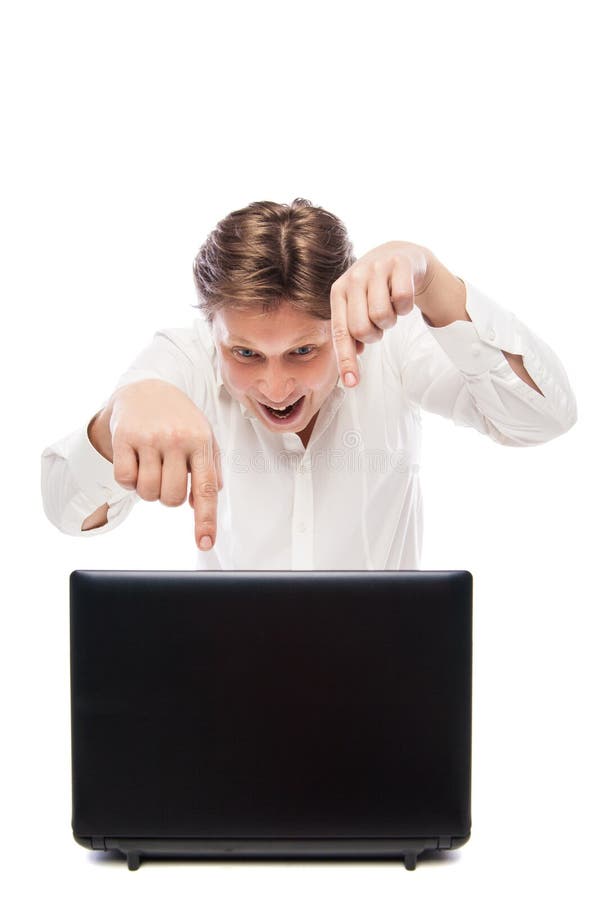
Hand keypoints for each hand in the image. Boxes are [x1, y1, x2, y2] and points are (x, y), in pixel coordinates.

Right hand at [105, 379, 222, 550]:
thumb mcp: (204, 438)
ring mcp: (149, 438)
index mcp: (201, 441)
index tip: (205, 543)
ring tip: (151, 466)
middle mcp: (176, 439)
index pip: (206, 489)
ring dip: (148, 489)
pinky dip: (128, 480)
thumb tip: (199, 504)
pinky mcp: (124, 436)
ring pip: (147, 493)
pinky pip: (124, 480)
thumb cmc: (180, 421)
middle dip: (168, 497)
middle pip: (172, 498)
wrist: (147, 389)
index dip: (205, 520)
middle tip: (167, 476)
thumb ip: (210, 471)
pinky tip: (135, 461)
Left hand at [329, 241, 435, 385]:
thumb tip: (350, 366)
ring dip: (391, 321)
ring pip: (383, 316)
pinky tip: (402, 297)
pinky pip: (403, 301)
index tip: (352, 383)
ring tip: (390, 309)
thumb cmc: (375, 289)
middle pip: (362, 328)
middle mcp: (354, 278)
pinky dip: (405, 307)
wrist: (400, 254)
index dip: (346, 360)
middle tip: (379, 325)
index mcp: (339, 291)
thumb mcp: (357, 306)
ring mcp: (376, 268)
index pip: (341, 333)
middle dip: (374, 336)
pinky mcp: (399, 264)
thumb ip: (351, 332)